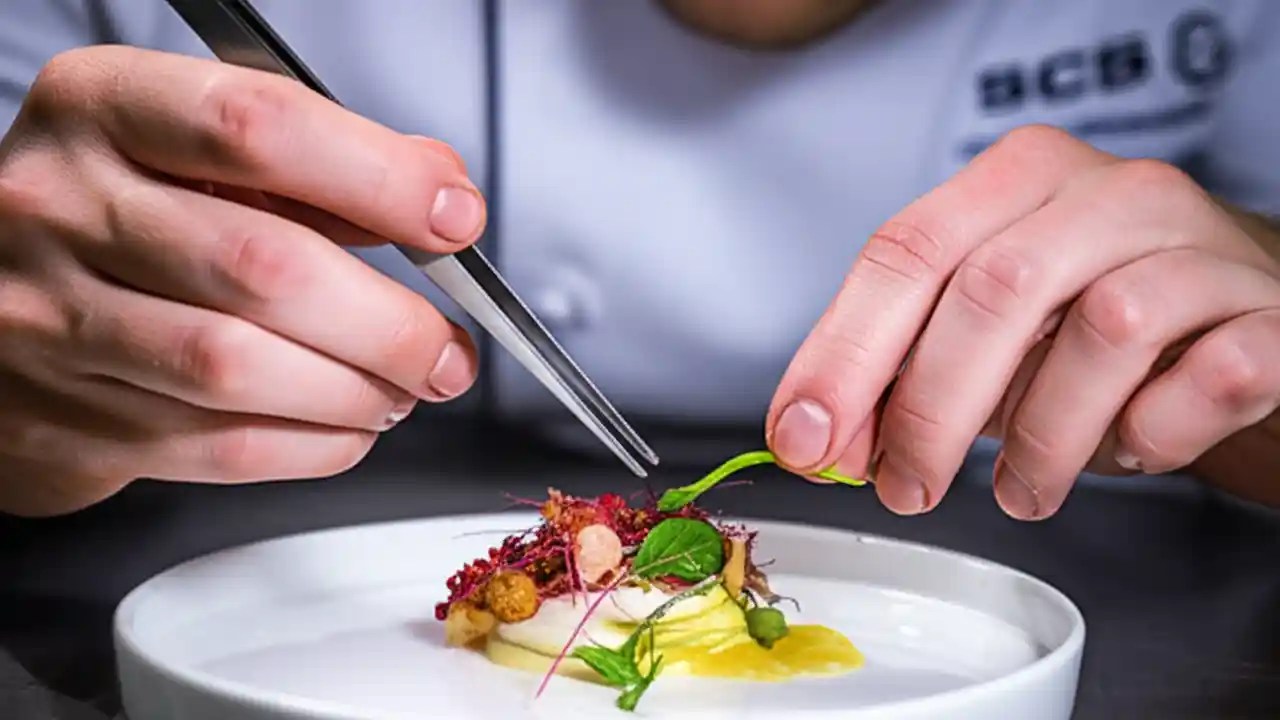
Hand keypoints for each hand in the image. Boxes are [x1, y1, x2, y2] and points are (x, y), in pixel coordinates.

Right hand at [0, 47, 485, 515]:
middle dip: (389, 322)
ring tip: (404, 386)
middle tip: (448, 349)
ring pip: (236, 369)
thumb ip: (323, 160)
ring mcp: (50, 320)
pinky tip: (349, 425)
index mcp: (104, 108)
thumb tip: (439, 189)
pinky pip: (215, 446)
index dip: (379, 177)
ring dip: (354, 391)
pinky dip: (312, 444)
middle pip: (261, 267)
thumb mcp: (202, 150)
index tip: (453, 217)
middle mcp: (61, 206)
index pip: (258, 127)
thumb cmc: (121, 209)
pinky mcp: (67, 420)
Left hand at [767, 125, 1279, 518]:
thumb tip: (820, 436)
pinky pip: (1208, 377)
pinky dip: (1154, 433)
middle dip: (930, 409)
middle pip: (993, 288)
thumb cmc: (1095, 321)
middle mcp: (1108, 193)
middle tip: (906, 487)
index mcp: (1017, 180)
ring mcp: (1197, 244)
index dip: (843, 352)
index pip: (907, 251)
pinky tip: (1131, 447)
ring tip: (1020, 490)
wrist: (1240, 316)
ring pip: (1104, 331)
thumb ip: (903, 369)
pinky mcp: (1267, 314)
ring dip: (1043, 439)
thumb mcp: (988, 332)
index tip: (805, 437)